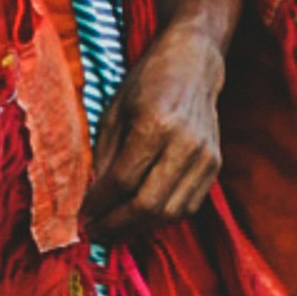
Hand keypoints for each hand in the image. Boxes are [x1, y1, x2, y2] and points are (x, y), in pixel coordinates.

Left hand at [86, 8, 226, 237]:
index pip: (122, 181)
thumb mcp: (114, 111)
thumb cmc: (148, 82)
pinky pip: (188, 206)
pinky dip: (162, 218)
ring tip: (114, 230)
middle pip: (148, 204)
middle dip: (116, 225)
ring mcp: (205, 157)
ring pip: (170, 213)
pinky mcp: (215, 165)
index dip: (99, 205)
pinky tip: (141, 217)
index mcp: (156, 124)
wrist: (194, 63)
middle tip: (95, 232)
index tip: (82, 217)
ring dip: (138, 228)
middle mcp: (185, 144)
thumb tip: (91, 199)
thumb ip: (104, 156)